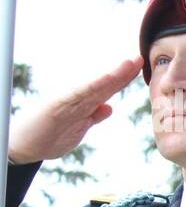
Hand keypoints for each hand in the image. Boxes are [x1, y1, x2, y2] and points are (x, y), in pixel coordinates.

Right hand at [7, 57, 142, 163]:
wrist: (24, 147)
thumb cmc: (48, 137)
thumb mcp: (79, 129)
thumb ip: (93, 117)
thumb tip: (108, 107)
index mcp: (83, 105)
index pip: (107, 90)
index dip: (123, 79)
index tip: (139, 68)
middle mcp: (77, 100)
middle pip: (105, 85)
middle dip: (123, 72)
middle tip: (140, 58)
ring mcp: (68, 102)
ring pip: (96, 87)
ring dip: (113, 76)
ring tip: (129, 64)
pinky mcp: (58, 107)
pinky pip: (79, 95)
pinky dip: (93, 86)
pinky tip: (107, 79)